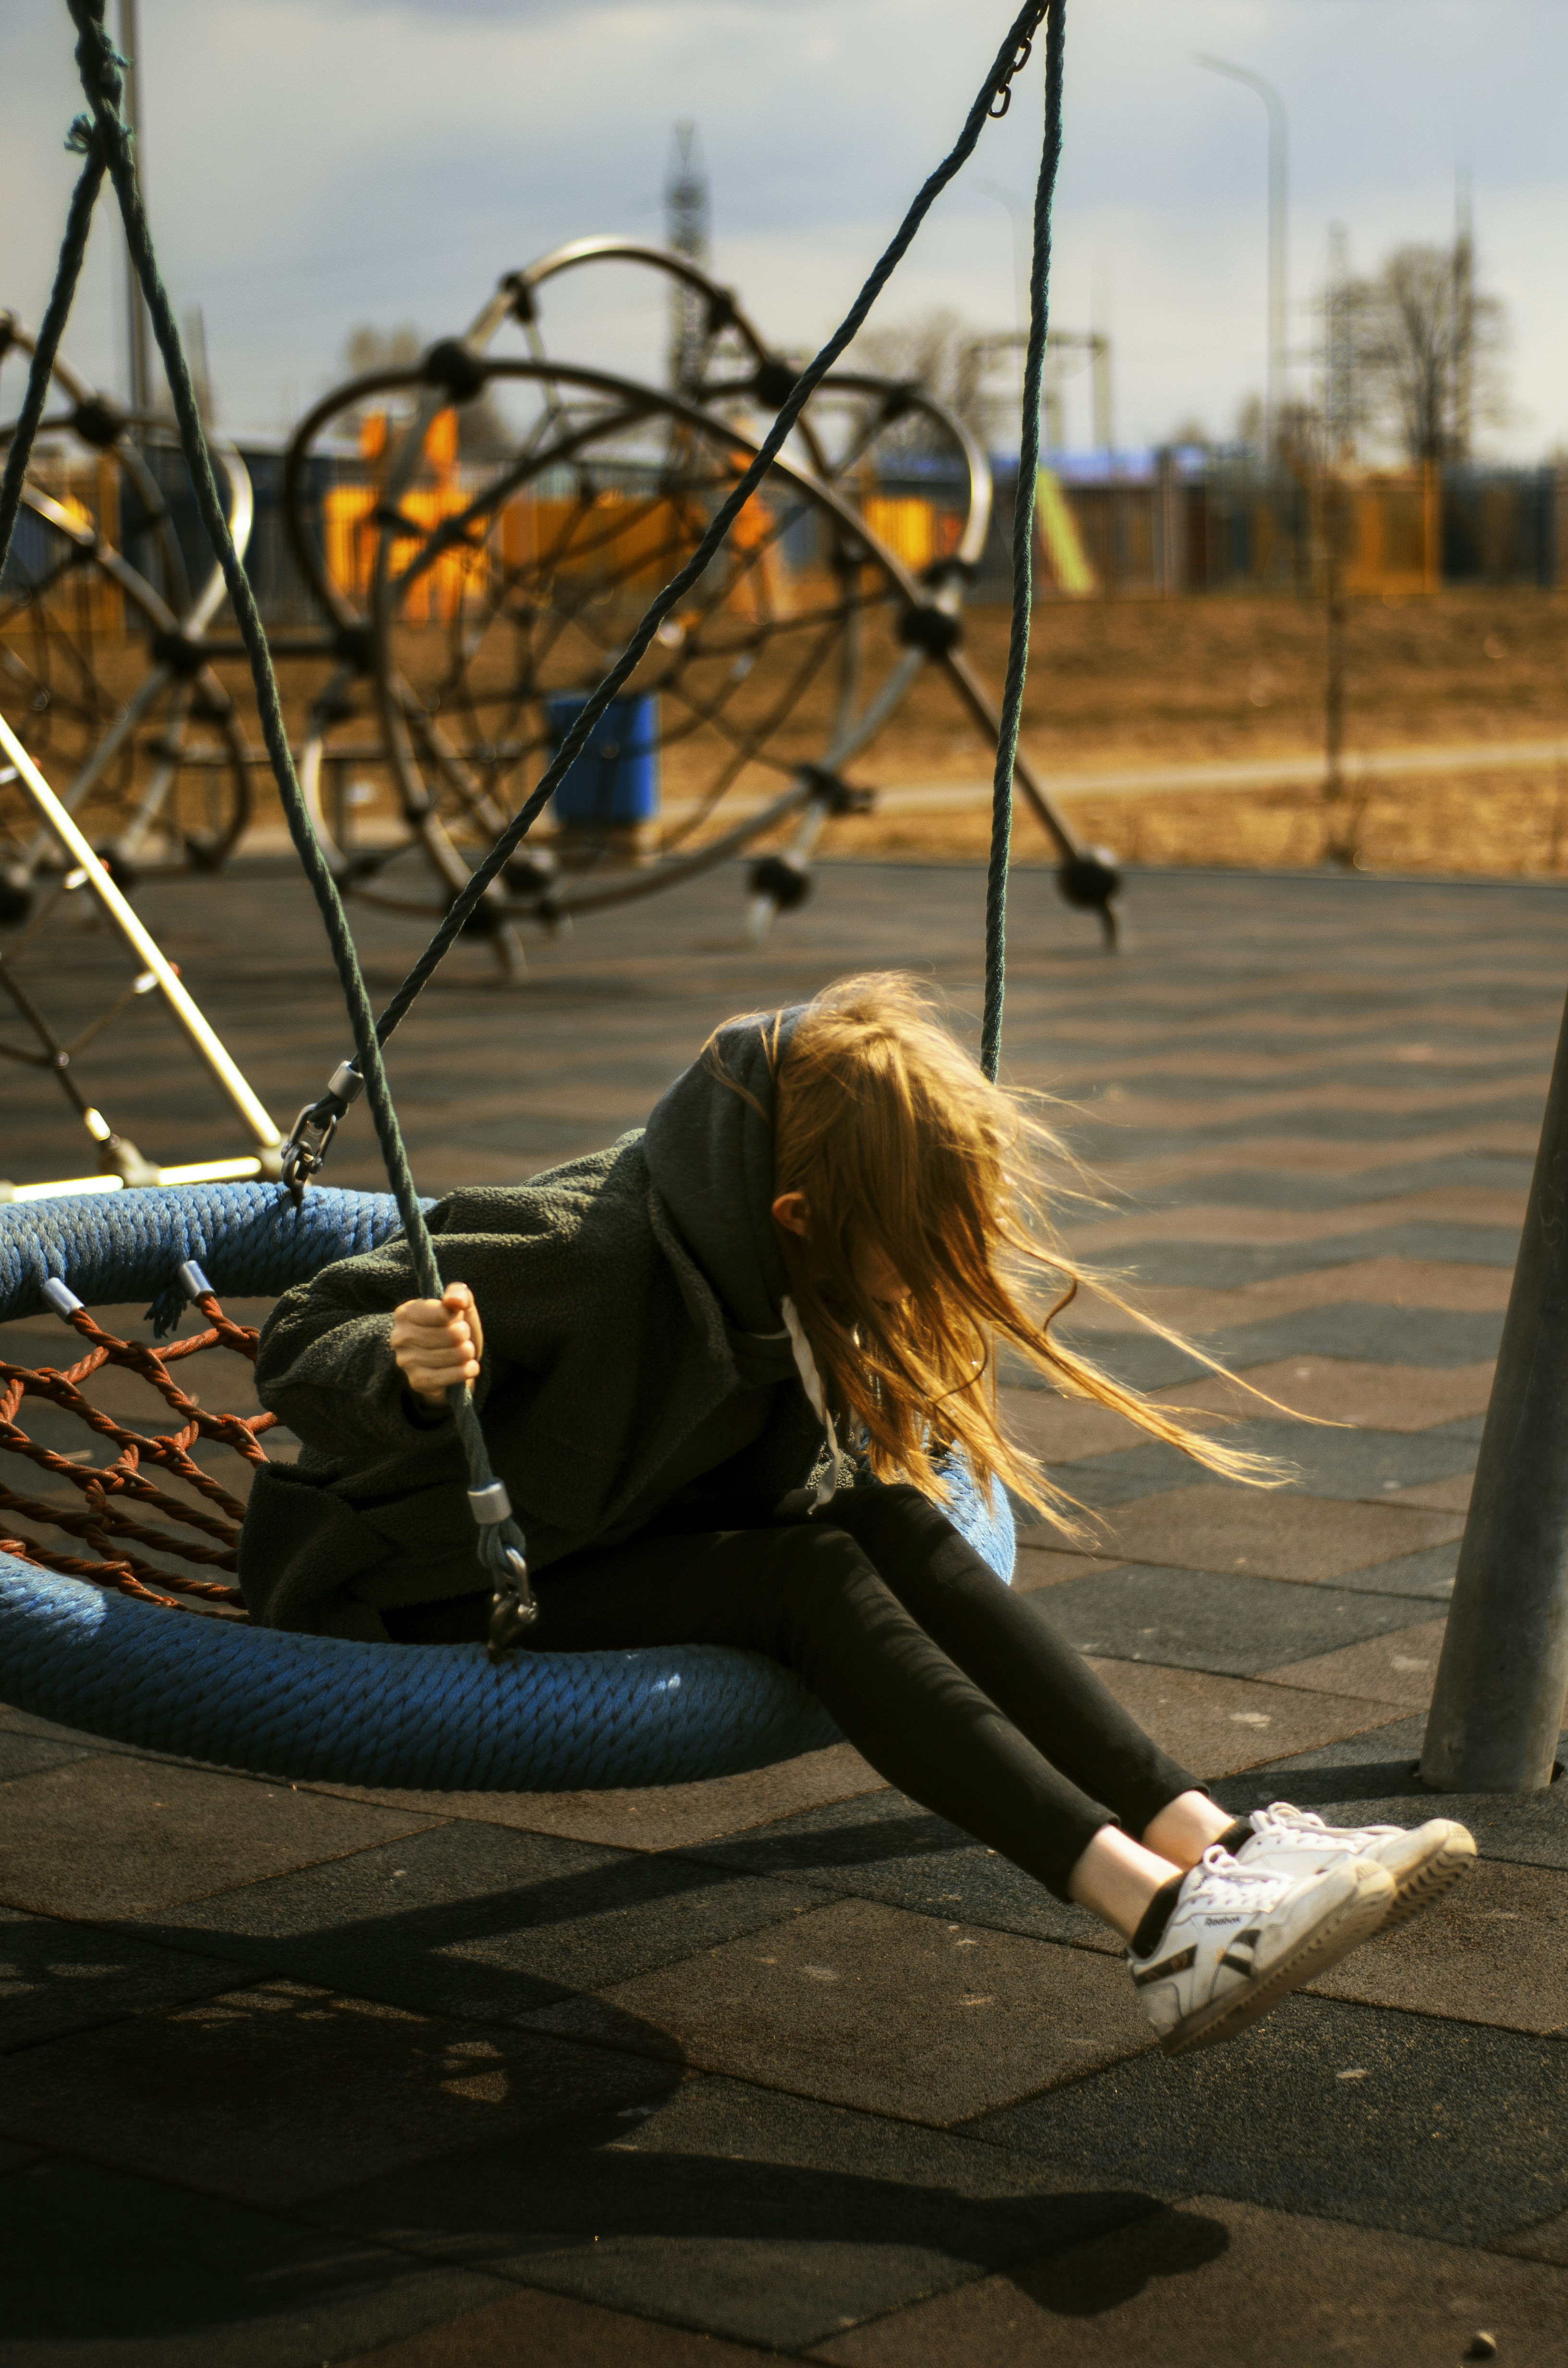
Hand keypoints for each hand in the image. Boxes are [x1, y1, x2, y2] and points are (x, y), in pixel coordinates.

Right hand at [390, 1283, 484, 1407]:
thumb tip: (454, 1300)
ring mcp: (406, 1361)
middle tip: (462, 1338)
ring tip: (465, 1352)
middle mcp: (400, 1337)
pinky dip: (465, 1371)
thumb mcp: (459, 1307)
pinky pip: (450, 1376)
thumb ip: (458, 1293)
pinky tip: (469, 1367)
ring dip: (467, 1353)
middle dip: (465, 1336)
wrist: (452, 1364)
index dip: (458, 1316)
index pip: (443, 1312)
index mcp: (405, 1313)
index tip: (456, 1319)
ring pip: (454, 1355)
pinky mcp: (417, 1382)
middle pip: (452, 1334)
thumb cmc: (454, 1330)